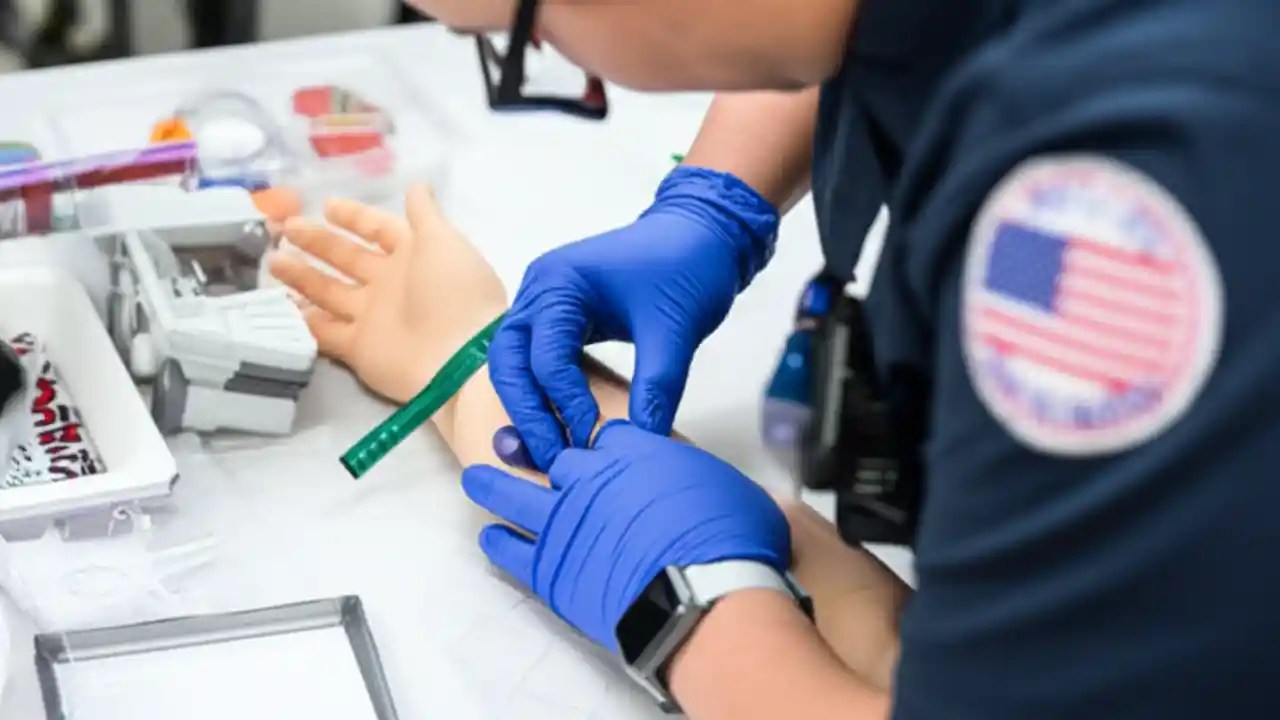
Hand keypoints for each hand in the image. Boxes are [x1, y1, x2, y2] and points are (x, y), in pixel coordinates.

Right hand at [269, 185, 506, 404]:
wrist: (459, 359)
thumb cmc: (453, 292)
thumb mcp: (442, 241)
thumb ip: (424, 214)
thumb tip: (418, 185)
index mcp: (414, 256)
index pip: (379, 230)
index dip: (354, 217)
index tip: (326, 205)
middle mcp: (392, 285)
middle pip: (348, 258)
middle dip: (317, 242)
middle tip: (285, 228)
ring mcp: (373, 318)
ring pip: (329, 292)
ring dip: (302, 277)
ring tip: (272, 261)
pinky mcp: (358, 350)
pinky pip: (325, 332)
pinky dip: (304, 320)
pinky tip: (279, 305)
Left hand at [462, 420, 790, 651]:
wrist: (703, 597)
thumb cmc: (730, 543)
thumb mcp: (728, 490)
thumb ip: (708, 481)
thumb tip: (725, 490)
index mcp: (637, 451)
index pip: (603, 429)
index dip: (594, 435)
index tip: (589, 438)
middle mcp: (593, 477)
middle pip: (552, 454)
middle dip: (537, 450)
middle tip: (515, 444)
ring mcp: (565, 520)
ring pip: (512, 492)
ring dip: (491, 484)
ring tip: (475, 479)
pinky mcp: (549, 567)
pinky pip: (510, 548)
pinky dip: (498, 541)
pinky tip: (489, 537)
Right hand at [490, 166, 777, 468]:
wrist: (702, 234)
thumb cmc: (687, 267)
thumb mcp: (676, 329)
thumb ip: (657, 386)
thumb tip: (643, 444)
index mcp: (560, 283)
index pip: (546, 357)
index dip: (566, 403)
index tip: (591, 439)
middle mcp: (539, 291)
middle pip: (508, 362)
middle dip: (528, 412)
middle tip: (553, 457)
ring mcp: (543, 304)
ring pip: (513, 364)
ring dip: (528, 406)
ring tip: (551, 449)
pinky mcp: (559, 319)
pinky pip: (535, 361)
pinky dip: (542, 394)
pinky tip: (560, 426)